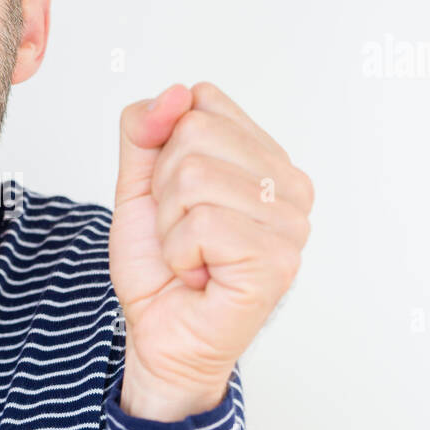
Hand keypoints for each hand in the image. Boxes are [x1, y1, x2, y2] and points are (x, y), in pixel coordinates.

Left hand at [109, 82, 313, 420]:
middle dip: (164, 189)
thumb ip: (146, 131)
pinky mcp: (278, 260)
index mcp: (266, 157)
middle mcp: (291, 185)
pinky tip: (199, 276)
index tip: (178, 198)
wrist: (161, 336)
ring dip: (170, 225)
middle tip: (182, 233)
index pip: (202, 101)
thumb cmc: (160, 266)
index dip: (166, 150)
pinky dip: (179, 254)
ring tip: (191, 256)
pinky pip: (202, 224)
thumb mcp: (137, 184)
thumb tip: (174, 93)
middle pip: (194, 134)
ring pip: (194, 177)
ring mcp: (291, 224)